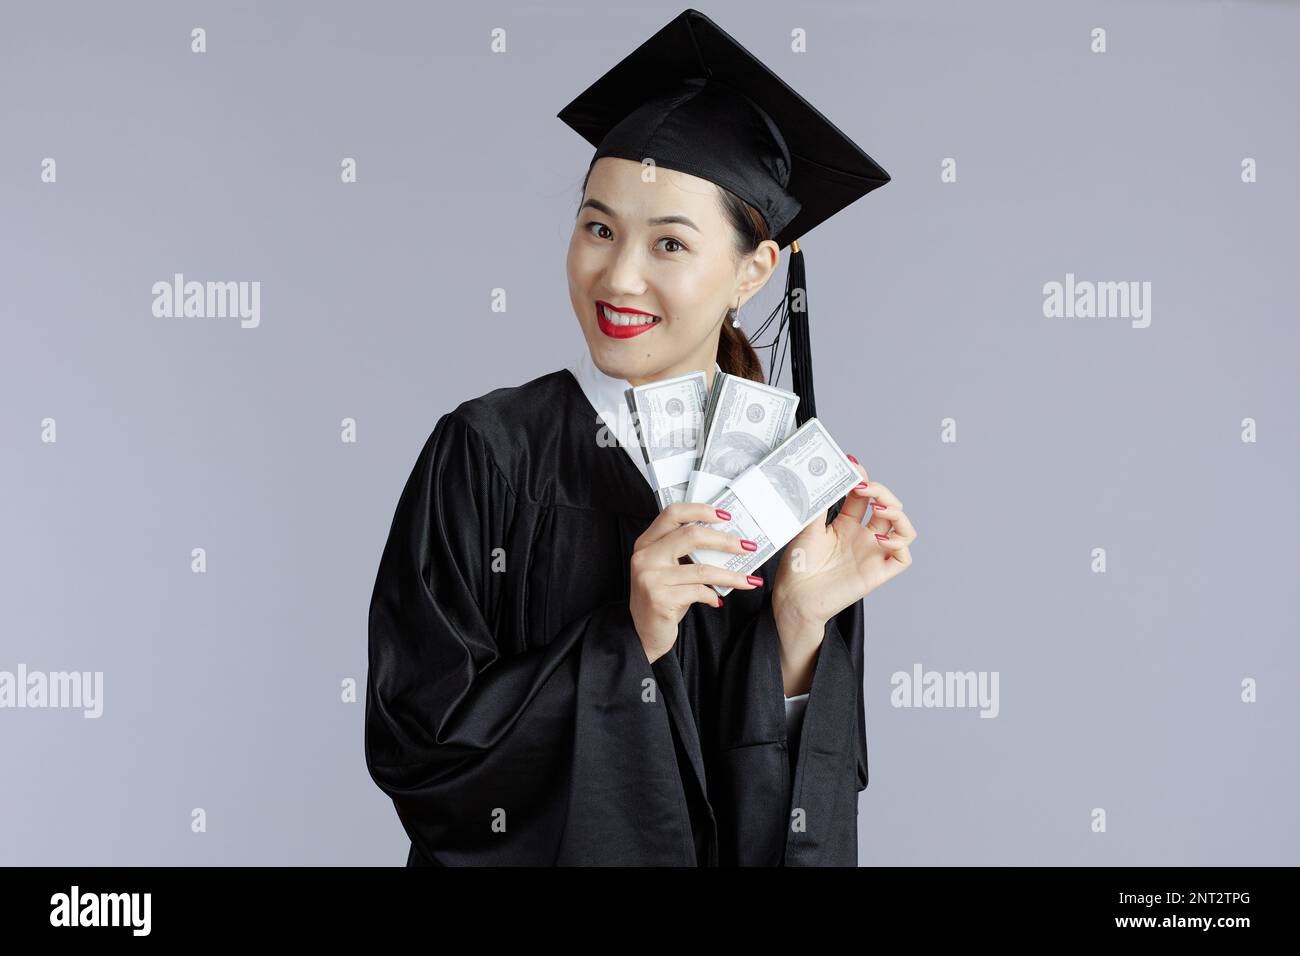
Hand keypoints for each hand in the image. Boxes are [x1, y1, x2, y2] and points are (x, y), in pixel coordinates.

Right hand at [629, 502, 764, 662]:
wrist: (642, 634)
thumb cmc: (661, 598)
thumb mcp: (667, 570)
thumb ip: (684, 553)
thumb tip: (725, 542)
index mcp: (646, 543)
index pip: (672, 514)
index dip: (700, 510)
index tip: (725, 516)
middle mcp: (645, 556)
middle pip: (691, 535)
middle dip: (725, 540)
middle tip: (746, 546)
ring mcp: (651, 578)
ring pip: (702, 569)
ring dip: (731, 575)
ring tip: (749, 579)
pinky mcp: (660, 599)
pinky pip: (698, 592)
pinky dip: (713, 596)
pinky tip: (717, 600)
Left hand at [772, 455, 917, 633]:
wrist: (793, 596)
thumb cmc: (797, 565)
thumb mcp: (806, 527)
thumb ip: (817, 503)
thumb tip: (820, 474)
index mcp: (846, 524)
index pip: (864, 495)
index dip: (863, 479)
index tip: (853, 466)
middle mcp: (863, 537)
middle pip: (888, 506)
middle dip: (881, 490)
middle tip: (864, 485)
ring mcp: (872, 554)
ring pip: (903, 528)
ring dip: (897, 512)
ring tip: (879, 507)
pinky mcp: (878, 573)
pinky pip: (903, 557)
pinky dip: (899, 544)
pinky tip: (878, 538)